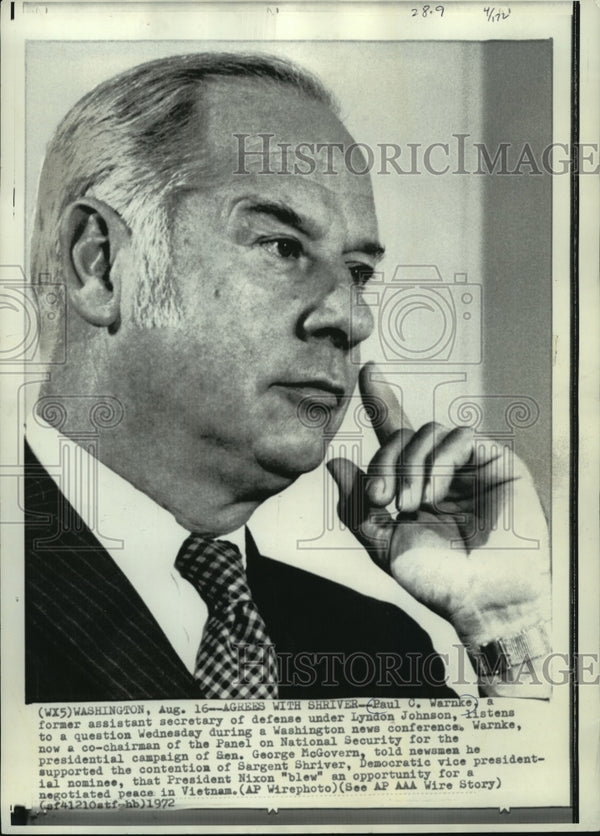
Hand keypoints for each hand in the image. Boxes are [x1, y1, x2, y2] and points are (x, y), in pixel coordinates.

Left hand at [327, 363, 550, 690]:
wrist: (483, 598)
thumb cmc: (439, 580)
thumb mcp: (385, 543)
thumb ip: (357, 506)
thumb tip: (334, 463)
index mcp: (417, 485)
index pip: (397, 434)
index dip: (382, 400)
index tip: (367, 371)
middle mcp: (442, 470)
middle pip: (404, 434)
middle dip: (385, 463)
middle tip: (381, 500)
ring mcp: (470, 465)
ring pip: (429, 432)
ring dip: (410, 466)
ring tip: (410, 504)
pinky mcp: (497, 461)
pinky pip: (461, 438)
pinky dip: (440, 462)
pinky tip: (434, 494)